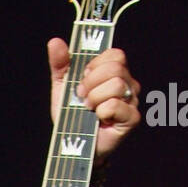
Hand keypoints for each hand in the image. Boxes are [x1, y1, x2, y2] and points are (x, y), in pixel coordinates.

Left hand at [47, 37, 140, 161]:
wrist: (74, 144)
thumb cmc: (72, 116)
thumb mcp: (62, 86)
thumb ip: (60, 63)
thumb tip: (55, 42)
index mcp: (115, 72)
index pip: (116, 55)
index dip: (96, 65)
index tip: (83, 79)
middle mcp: (127, 84)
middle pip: (116, 68)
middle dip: (92, 83)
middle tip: (82, 97)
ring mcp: (131, 101)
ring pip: (117, 85)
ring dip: (95, 98)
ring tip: (88, 108)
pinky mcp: (132, 118)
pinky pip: (116, 105)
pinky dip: (102, 111)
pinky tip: (98, 118)